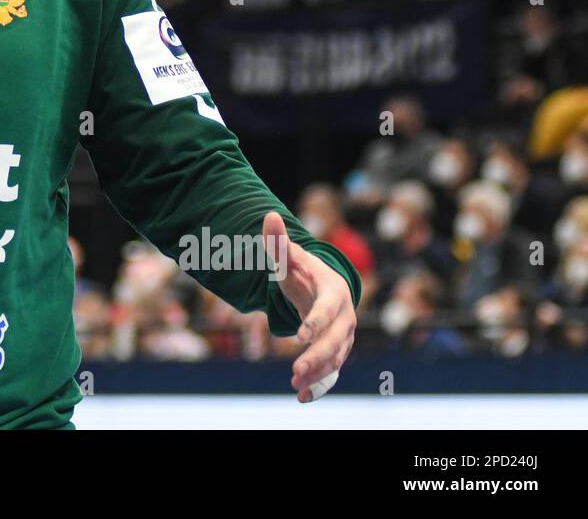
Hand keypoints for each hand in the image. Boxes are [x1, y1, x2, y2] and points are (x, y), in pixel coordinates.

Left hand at [263, 211, 356, 402]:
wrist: (325, 289)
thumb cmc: (305, 271)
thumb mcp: (290, 257)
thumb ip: (278, 241)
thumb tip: (268, 215)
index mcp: (334, 292)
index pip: (328, 308)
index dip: (316, 321)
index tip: (300, 335)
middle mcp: (345, 317)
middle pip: (335, 340)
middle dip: (316, 356)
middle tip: (295, 369)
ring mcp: (343, 337)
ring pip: (335, 359)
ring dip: (318, 374)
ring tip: (296, 386)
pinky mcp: (337, 352)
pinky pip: (332, 371)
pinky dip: (320, 385)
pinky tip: (303, 398)